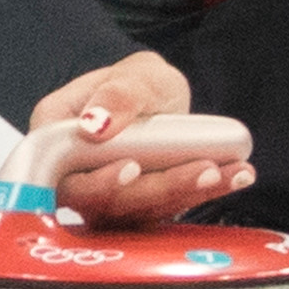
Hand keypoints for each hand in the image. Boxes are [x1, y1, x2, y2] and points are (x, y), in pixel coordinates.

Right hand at [28, 51, 256, 225]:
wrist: (159, 103)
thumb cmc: (137, 84)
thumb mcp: (135, 74)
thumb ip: (117, 94)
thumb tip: (94, 125)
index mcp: (55, 138)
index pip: (60, 170)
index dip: (94, 179)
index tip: (132, 168)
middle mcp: (75, 177)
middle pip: (104, 200)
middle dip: (157, 188)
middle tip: (202, 169)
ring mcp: (106, 201)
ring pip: (139, 211)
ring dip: (186, 192)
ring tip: (224, 171)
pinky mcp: (138, 213)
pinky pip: (167, 211)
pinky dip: (204, 195)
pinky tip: (234, 177)